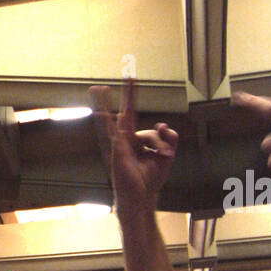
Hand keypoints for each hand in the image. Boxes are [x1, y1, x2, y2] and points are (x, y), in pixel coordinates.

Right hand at [90, 77, 178, 215]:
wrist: (140, 196)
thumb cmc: (149, 179)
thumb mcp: (167, 155)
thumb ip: (170, 137)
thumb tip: (162, 125)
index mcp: (135, 140)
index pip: (135, 116)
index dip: (134, 101)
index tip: (132, 82)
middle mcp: (126, 138)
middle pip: (132, 115)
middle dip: (129, 93)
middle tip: (129, 75)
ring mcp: (121, 143)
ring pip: (144, 130)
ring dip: (158, 142)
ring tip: (164, 155)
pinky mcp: (119, 149)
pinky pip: (114, 131)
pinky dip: (106, 118)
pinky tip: (101, 108)